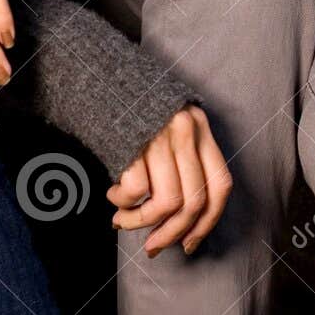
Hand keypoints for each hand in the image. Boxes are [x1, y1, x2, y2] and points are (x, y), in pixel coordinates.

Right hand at [106, 105, 230, 257]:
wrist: (95, 68)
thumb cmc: (128, 103)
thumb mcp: (166, 124)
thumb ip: (179, 158)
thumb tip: (178, 217)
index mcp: (199, 127)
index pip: (219, 186)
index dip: (207, 222)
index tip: (189, 243)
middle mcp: (186, 130)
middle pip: (193, 201)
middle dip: (172, 233)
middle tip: (152, 246)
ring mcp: (161, 134)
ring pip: (167, 202)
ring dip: (141, 222)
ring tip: (122, 220)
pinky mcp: (133, 139)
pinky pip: (137, 189)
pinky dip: (123, 202)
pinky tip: (113, 194)